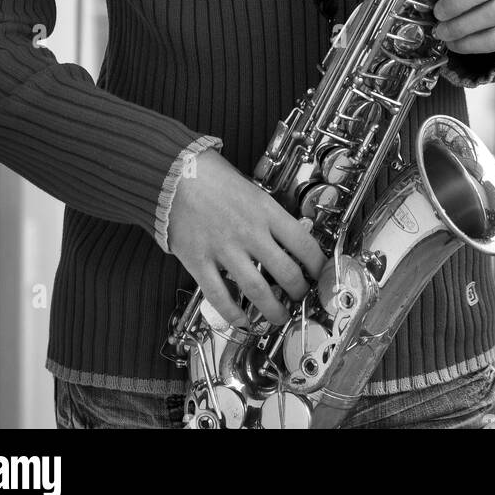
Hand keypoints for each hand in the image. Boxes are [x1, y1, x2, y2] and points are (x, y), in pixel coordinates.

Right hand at [168, 150, 327, 327]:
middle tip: (300, 298)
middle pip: (287, 273)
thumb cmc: (212, 176)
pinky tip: (242, 321)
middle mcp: (250, 232)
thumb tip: (288, 237)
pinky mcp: (199, 262)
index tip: (320, 274)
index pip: (304, 244)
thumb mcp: (251, 187)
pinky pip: (219, 296)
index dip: (318, 265)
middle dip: (299, 292)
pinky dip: (233, 314)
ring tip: (279, 317)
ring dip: (273, 310)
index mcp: (266, 210)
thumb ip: (268, 214)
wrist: (173, 174)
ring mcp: (224, 249)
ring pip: (257, 290)